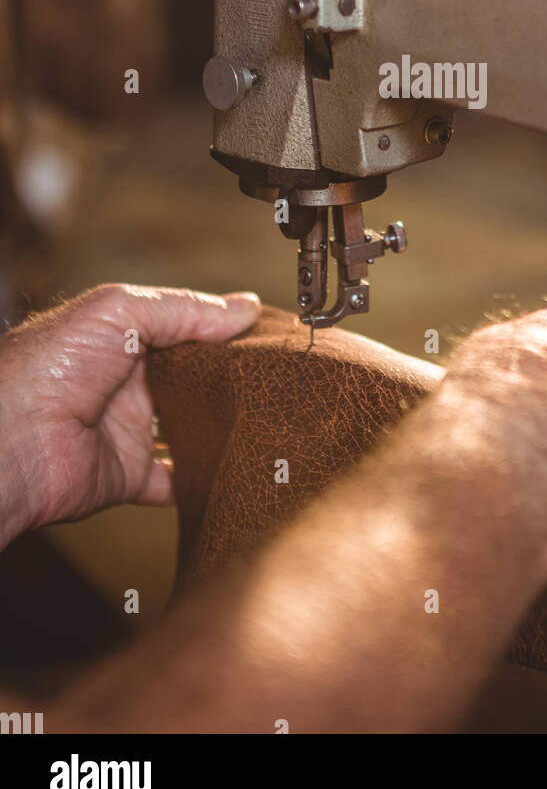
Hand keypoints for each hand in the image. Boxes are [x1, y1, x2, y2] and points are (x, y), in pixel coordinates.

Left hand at [0, 284, 260, 543]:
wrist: (11, 441)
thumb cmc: (47, 368)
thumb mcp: (118, 310)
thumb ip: (184, 310)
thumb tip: (245, 308)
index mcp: (125, 337)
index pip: (188, 329)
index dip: (226, 330)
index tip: (270, 332)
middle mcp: (130, 382)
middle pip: (194, 379)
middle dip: (231, 378)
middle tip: (277, 375)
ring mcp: (129, 430)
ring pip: (190, 428)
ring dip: (222, 426)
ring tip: (267, 418)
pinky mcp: (129, 475)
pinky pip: (173, 481)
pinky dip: (200, 480)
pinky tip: (232, 469)